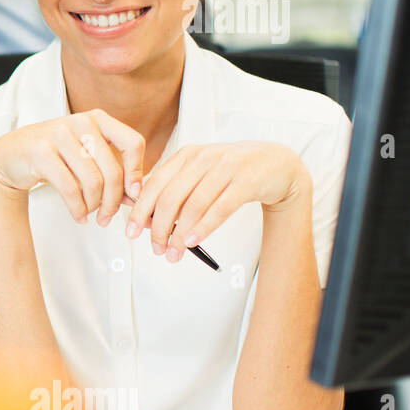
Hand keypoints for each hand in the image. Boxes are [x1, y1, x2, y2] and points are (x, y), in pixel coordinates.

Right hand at [0, 109, 145, 224]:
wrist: (9, 156)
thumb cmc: (53, 157)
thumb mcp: (85, 160)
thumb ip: (111, 174)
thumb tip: (137, 197)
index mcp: (97, 119)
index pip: (132, 143)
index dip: (137, 171)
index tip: (133, 194)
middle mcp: (80, 122)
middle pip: (113, 169)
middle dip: (113, 200)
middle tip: (108, 218)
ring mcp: (58, 134)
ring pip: (92, 181)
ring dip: (94, 206)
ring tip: (91, 216)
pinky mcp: (40, 152)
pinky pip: (69, 188)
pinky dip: (78, 208)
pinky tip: (79, 217)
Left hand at [124, 141, 310, 260]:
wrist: (278, 164)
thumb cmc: (232, 173)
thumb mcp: (201, 172)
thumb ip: (176, 188)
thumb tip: (146, 217)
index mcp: (187, 155)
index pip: (154, 184)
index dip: (140, 210)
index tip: (131, 232)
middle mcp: (203, 158)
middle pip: (170, 197)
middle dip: (157, 227)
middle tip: (155, 249)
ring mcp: (226, 168)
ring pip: (193, 206)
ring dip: (180, 235)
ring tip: (173, 254)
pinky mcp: (247, 181)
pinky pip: (219, 208)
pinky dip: (203, 227)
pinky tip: (192, 243)